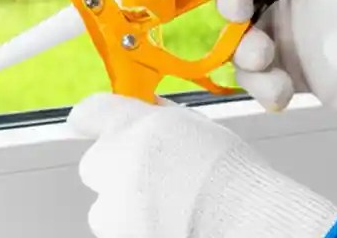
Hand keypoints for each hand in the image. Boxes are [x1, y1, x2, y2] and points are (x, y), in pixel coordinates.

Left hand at [67, 93, 336, 237]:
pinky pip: (118, 231)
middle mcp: (113, 163)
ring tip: (168, 211)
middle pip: (95, 164)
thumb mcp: (197, 129)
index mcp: (133, 126)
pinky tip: (169, 226)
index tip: (96, 126)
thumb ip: (161, 119)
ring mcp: (111, 207)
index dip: (94, 121)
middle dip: (116, 171)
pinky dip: (136, 230)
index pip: (89, 112)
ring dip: (126, 207)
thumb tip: (148, 110)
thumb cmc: (233, 178)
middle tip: (151, 181)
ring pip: (105, 206)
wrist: (247, 223)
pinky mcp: (117, 236)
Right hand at [216, 0, 336, 144]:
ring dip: (249, 59)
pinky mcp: (282, 74)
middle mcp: (279, 5)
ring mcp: (279, 40)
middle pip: (233, 11)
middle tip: (247, 28)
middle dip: (235, 23)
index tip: (235, 0)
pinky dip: (264, 87)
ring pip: (239, 48)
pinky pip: (255, 80)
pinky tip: (283, 92)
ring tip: (270, 65)